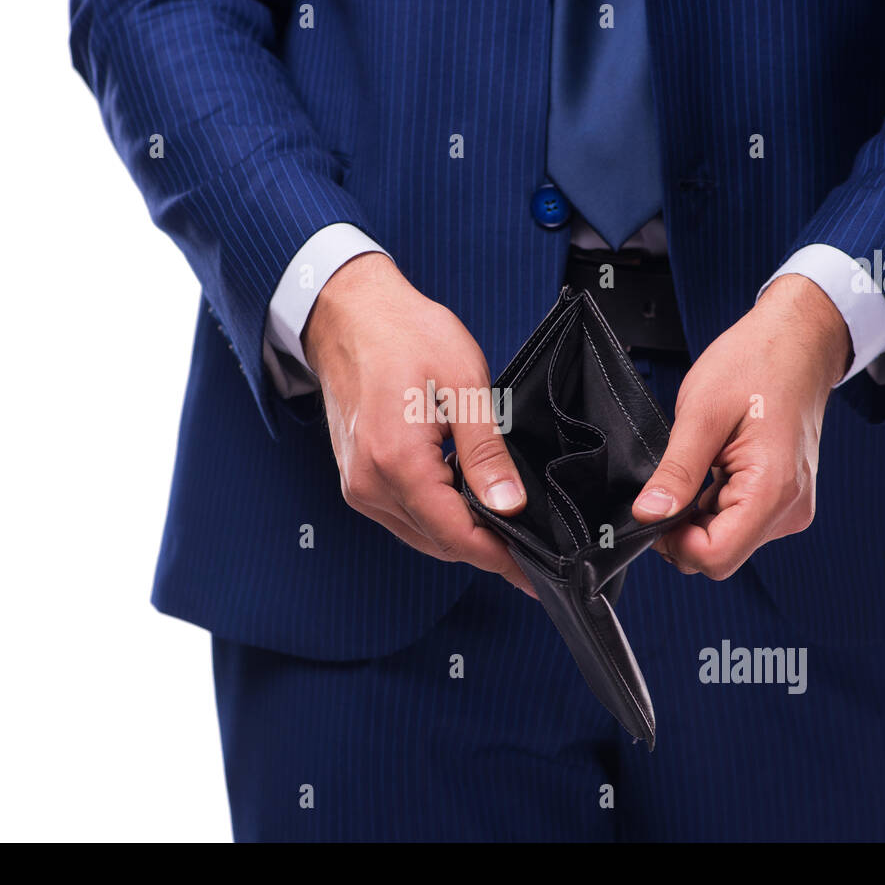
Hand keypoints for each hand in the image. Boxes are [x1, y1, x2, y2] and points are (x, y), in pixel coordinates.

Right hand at [303, 252, 535, 595]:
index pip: (457, 536)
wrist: (349, 313)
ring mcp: (358, 485)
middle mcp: (369, 484)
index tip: (534, 571)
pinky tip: (463, 495)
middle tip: (531, 545)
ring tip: (503, 517)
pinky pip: (403, 516)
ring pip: (421, 535)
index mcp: (396, 462)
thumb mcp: (464, 383)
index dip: (502, 557)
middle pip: (440, 543)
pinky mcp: (356, 479)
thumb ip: (485, 452)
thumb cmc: (403, 333)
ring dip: (462, 532)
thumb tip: (510, 505)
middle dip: (487, 548)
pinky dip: (437, 515)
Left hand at [631, 274, 852, 578]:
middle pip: (720, 555)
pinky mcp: (783, 498)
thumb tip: (647, 516)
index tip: (656, 509)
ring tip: (700, 463)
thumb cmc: (756, 364)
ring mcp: (789, 505)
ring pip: (726, 540)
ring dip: (698, 514)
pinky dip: (714, 504)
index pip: (715, 557)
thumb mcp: (701, 415)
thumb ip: (675, 472)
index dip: (675, 541)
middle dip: (683, 530)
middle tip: (670, 482)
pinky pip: (738, 521)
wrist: (797, 341)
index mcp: (772, 490)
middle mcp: (788, 508)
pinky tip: (713, 467)